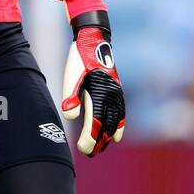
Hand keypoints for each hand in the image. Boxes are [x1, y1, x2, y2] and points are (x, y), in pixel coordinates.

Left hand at [61, 18, 125, 157]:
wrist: (94, 40)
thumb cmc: (79, 58)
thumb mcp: (71, 75)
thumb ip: (71, 96)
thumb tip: (70, 116)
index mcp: (100, 93)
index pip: (96, 123)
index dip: (90, 138)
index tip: (82, 149)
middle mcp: (112, 95)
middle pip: (108, 126)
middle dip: (99, 141)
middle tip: (89, 153)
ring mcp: (117, 94)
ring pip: (117, 121)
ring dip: (109, 136)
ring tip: (102, 147)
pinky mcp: (117, 91)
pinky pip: (122, 113)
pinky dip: (119, 126)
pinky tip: (116, 134)